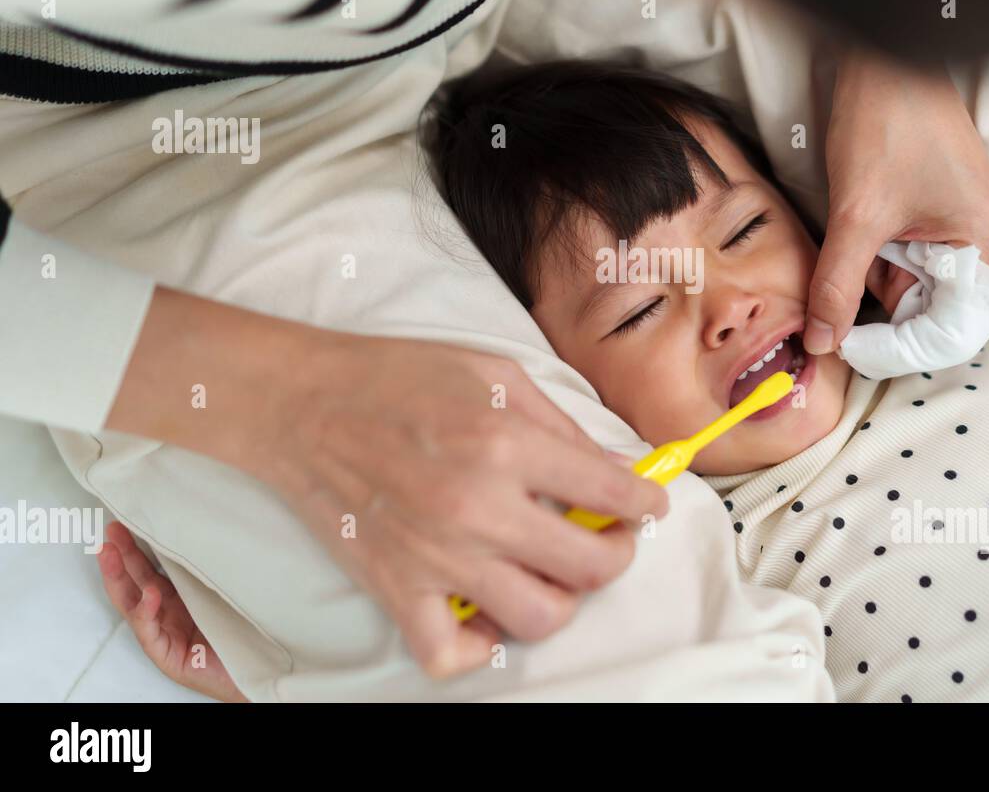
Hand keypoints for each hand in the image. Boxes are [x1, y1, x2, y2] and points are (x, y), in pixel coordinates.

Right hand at [97, 521, 245, 701]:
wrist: (266, 669)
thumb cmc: (252, 630)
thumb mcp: (234, 588)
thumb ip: (221, 566)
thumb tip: (219, 525)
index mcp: (183, 596)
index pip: (154, 567)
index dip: (141, 544)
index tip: (132, 517)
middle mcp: (170, 613)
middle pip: (137, 580)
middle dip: (121, 554)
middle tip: (112, 528)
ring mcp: (166, 634)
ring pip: (134, 603)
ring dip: (119, 577)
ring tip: (110, 552)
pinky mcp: (169, 657)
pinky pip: (150, 632)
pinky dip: (147, 612)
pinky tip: (149, 595)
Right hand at [108, 288, 669, 680]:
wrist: (304, 403)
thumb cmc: (397, 377)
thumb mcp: (495, 373)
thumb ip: (562, 424)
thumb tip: (616, 469)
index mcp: (506, 443)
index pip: (611, 493)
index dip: (646, 501)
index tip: (648, 504)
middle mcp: (478, 507)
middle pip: (590, 567)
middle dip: (617, 554)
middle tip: (608, 537)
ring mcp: (437, 556)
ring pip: (539, 617)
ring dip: (562, 599)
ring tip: (551, 571)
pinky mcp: (397, 587)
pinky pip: (450, 652)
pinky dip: (478, 646)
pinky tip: (487, 610)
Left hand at [804, 49, 988, 351]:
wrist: (884, 53)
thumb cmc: (885, 124)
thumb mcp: (856, 214)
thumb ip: (837, 284)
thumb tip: (820, 343)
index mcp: (982, 247)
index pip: (947, 332)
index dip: (896, 350)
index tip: (842, 348)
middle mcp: (981, 243)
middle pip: (929, 313)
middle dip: (880, 320)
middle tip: (826, 321)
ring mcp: (958, 227)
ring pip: (911, 286)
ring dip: (869, 288)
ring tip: (832, 272)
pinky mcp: (932, 212)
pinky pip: (903, 257)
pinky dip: (871, 262)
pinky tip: (844, 250)